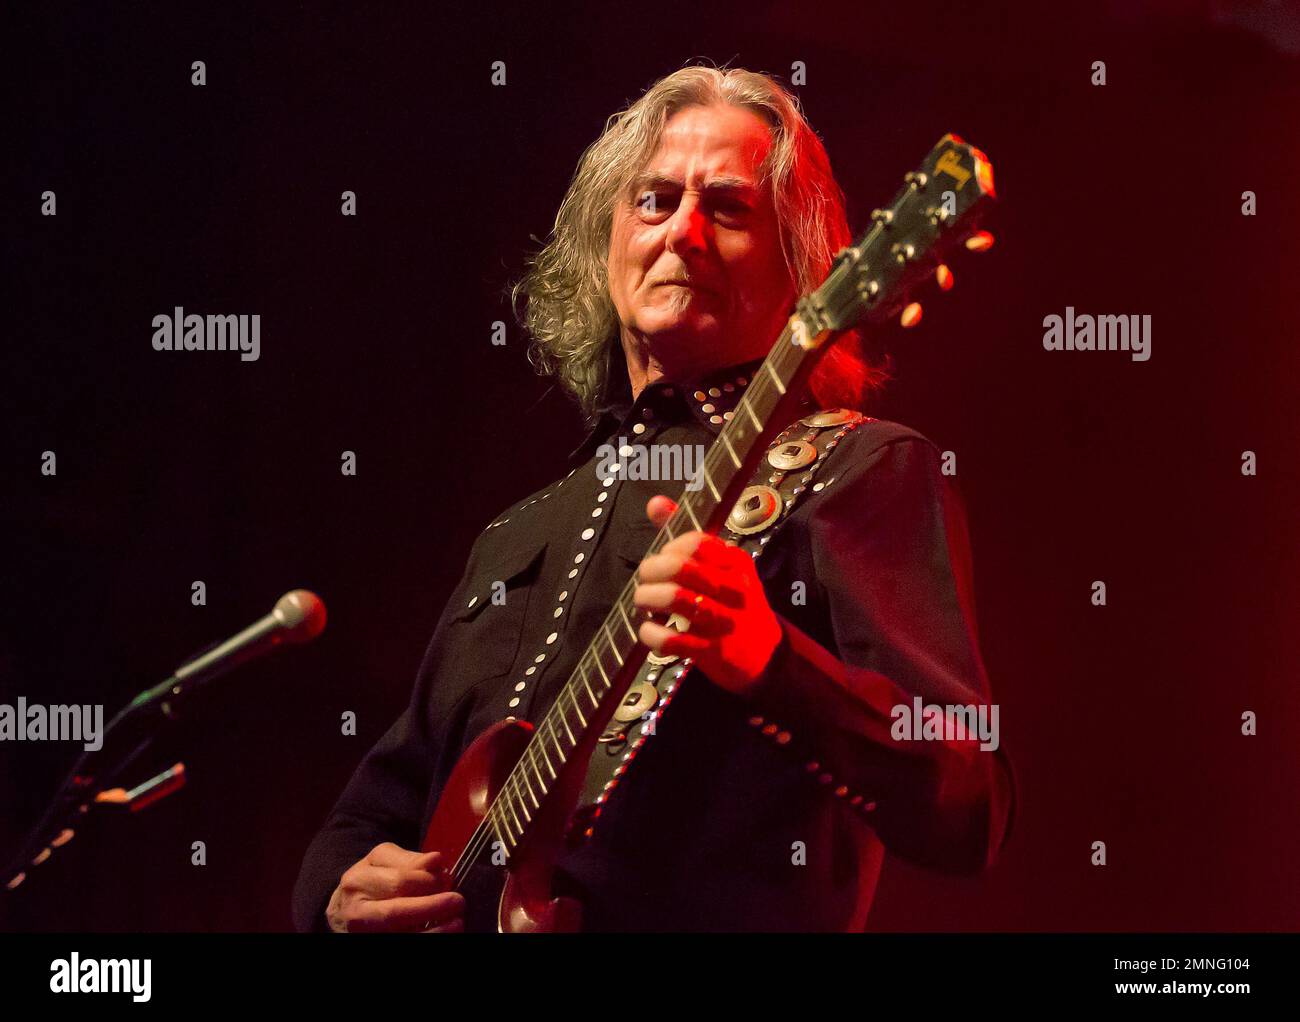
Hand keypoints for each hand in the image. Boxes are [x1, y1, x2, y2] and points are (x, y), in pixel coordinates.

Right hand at [326, 843, 464, 932]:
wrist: (341, 912)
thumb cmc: (369, 882)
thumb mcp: (381, 862)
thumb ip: (409, 860)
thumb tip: (436, 860)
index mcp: (358, 882)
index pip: (399, 882)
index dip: (428, 881)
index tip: (448, 880)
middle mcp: (357, 912)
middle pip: (396, 913)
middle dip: (431, 907)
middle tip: (458, 901)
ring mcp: (363, 935)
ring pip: (401, 936)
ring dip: (434, 933)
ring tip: (457, 923)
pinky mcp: (373, 945)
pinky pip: (403, 945)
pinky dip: (427, 940)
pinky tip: (443, 933)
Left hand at [632, 495, 782, 694]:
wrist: (766, 655)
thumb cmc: (735, 604)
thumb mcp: (721, 568)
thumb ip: (685, 536)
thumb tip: (655, 503)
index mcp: (735, 562)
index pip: (694, 542)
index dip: (669, 549)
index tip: (664, 560)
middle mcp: (733, 588)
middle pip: (680, 568)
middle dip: (651, 572)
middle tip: (646, 582)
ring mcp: (724, 620)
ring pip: (674, 599)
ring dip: (648, 599)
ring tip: (644, 604)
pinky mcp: (712, 650)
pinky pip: (672, 639)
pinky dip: (652, 635)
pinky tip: (651, 632)